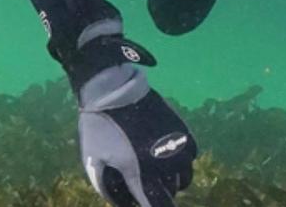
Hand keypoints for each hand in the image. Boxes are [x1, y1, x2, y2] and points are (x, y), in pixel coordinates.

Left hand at [67, 33, 196, 206]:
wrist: (112, 89)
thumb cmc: (99, 128)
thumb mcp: (95, 162)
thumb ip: (109, 189)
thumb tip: (126, 202)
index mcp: (143, 173)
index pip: (159, 205)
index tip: (149, 203)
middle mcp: (166, 163)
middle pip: (171, 192)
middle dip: (159, 192)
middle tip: (142, 181)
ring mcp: (178, 144)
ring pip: (184, 176)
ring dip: (171, 179)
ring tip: (155, 169)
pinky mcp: (183, 129)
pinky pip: (191, 156)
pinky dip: (181, 160)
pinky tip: (165, 153)